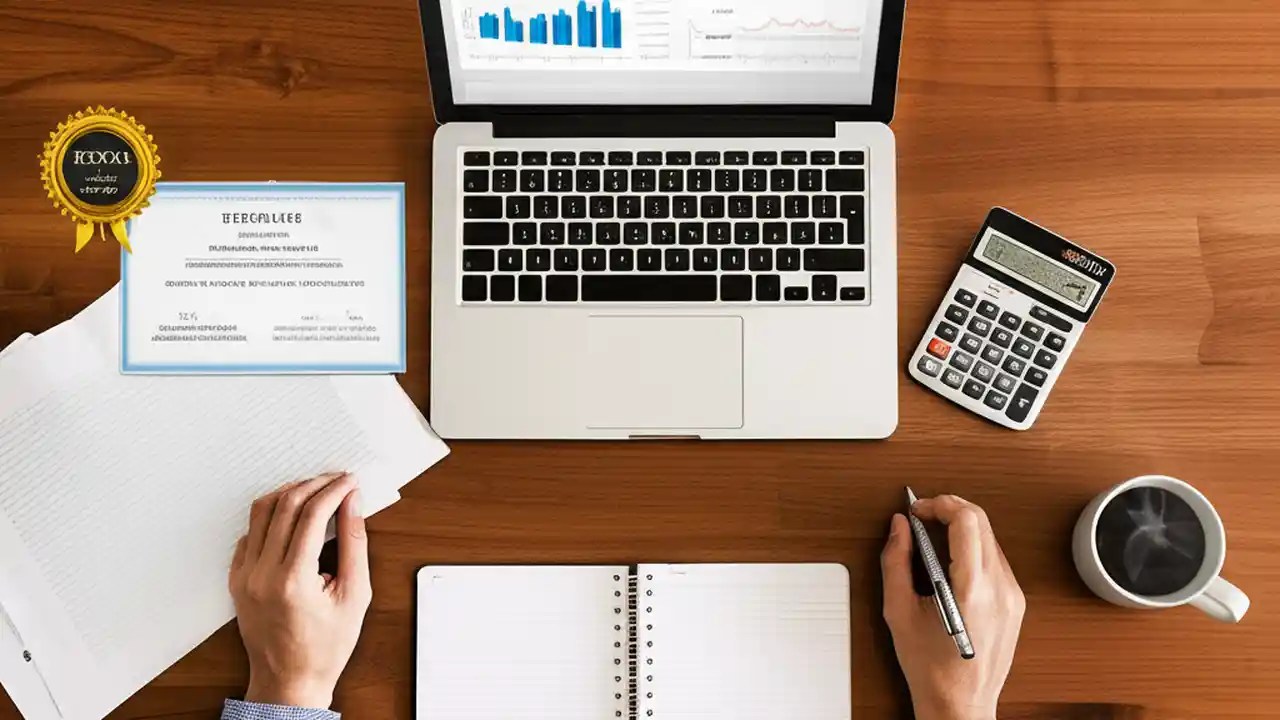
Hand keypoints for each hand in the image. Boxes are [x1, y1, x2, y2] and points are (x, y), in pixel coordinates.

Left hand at [229, 472, 372, 708]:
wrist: (289, 681)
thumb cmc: (325, 647)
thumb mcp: (354, 595)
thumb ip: (354, 544)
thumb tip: (352, 504)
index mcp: (293, 580)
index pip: (313, 514)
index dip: (335, 490)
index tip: (351, 481)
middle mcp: (261, 574)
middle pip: (286, 505)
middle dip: (315, 485)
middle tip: (337, 480)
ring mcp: (244, 576)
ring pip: (261, 512)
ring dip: (290, 493)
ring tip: (315, 490)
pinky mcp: (236, 579)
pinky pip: (249, 533)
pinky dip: (271, 517)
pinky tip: (291, 518)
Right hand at [880, 495, 1025, 719]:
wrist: (961, 704)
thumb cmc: (931, 669)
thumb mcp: (898, 612)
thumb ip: (895, 561)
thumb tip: (899, 528)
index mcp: (972, 589)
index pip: (968, 520)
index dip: (940, 504)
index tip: (920, 510)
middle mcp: (1001, 589)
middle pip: (982, 522)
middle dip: (950, 510)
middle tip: (923, 516)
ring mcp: (1013, 595)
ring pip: (990, 538)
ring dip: (962, 529)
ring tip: (933, 540)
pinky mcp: (1016, 602)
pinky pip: (996, 560)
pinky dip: (973, 549)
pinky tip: (951, 563)